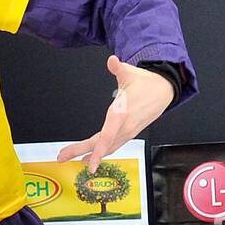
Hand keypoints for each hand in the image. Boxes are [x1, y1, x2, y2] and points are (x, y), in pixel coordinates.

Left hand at [56, 55, 174, 173]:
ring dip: (87, 154)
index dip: (97, 151)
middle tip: (60, 157)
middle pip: (100, 145)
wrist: (164, 91)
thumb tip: (112, 60)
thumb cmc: (146, 82)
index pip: (107, 137)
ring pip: (106, 147)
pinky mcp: (129, 134)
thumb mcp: (130, 73)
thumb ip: (118, 68)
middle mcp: (124, 127)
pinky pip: (112, 146)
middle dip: (79, 151)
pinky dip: (100, 152)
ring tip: (68, 157)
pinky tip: (88, 157)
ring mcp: (127, 132)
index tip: (89, 164)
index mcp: (122, 114)